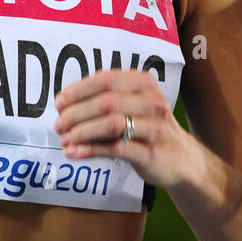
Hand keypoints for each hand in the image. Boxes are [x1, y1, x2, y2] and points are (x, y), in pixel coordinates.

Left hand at [53, 69, 201, 190]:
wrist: (183, 160)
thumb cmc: (148, 129)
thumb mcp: (132, 106)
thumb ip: (104, 100)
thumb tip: (63, 104)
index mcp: (144, 84)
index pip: (105, 79)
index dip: (78, 90)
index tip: (59, 103)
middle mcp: (152, 102)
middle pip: (106, 102)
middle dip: (75, 114)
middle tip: (58, 125)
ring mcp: (155, 128)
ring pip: (111, 124)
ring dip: (81, 132)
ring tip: (64, 140)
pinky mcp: (151, 153)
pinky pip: (116, 148)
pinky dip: (90, 150)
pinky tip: (74, 152)